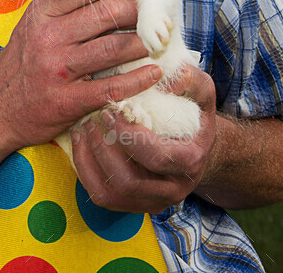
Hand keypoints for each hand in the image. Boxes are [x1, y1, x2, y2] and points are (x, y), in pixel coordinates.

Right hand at [0, 0, 162, 153]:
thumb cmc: (21, 63)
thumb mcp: (32, 25)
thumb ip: (60, 7)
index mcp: (43, 14)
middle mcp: (50, 37)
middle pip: (104, 15)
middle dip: (136, 10)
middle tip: (156, 12)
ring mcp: (58, 69)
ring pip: (111, 48)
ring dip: (140, 43)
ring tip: (157, 41)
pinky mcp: (67, 101)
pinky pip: (110, 88)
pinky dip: (137, 80)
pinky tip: (154, 74)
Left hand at [70, 64, 216, 213]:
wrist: (195, 145)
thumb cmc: (194, 113)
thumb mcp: (200, 91)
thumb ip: (189, 79)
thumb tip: (163, 77)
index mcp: (190, 161)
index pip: (155, 157)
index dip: (128, 135)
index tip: (112, 110)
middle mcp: (173, 189)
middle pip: (129, 181)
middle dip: (104, 148)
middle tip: (93, 117)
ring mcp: (153, 201)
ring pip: (111, 194)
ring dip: (91, 160)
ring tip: (84, 129)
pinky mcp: (134, 204)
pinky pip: (102, 197)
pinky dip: (85, 171)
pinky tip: (81, 144)